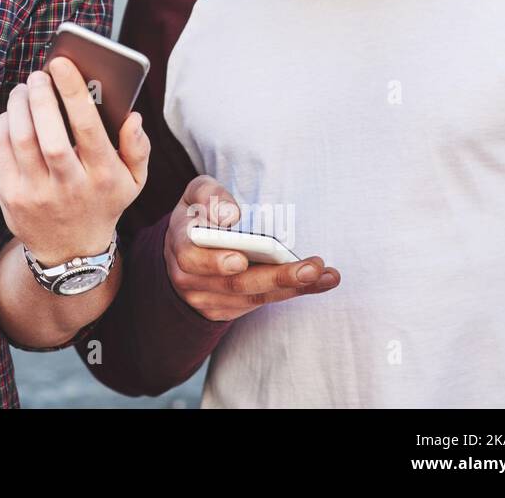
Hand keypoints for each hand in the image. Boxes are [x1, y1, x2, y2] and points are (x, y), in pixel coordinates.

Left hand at [0, 55, 148, 265]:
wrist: (71, 250)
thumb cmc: (103, 201)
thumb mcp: (133, 182)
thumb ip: (138, 148)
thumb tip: (134, 116)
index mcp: (104, 177)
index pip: (88, 130)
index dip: (74, 93)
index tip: (62, 63)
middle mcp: (70, 188)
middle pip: (49, 136)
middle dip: (41, 97)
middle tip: (39, 74)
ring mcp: (37, 195)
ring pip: (21, 140)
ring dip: (19, 106)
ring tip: (25, 89)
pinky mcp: (11, 197)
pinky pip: (2, 151)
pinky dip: (4, 125)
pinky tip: (12, 113)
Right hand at [166, 175, 340, 321]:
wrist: (187, 250)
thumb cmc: (198, 215)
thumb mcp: (197, 194)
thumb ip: (210, 195)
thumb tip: (229, 217)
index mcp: (180, 244)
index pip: (191, 257)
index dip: (215, 261)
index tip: (241, 259)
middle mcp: (189, 278)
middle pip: (233, 283)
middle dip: (275, 277)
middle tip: (310, 268)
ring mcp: (207, 299)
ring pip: (252, 296)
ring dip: (293, 286)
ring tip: (324, 273)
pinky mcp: (226, 310)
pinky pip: (262, 303)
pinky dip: (294, 292)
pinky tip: (322, 280)